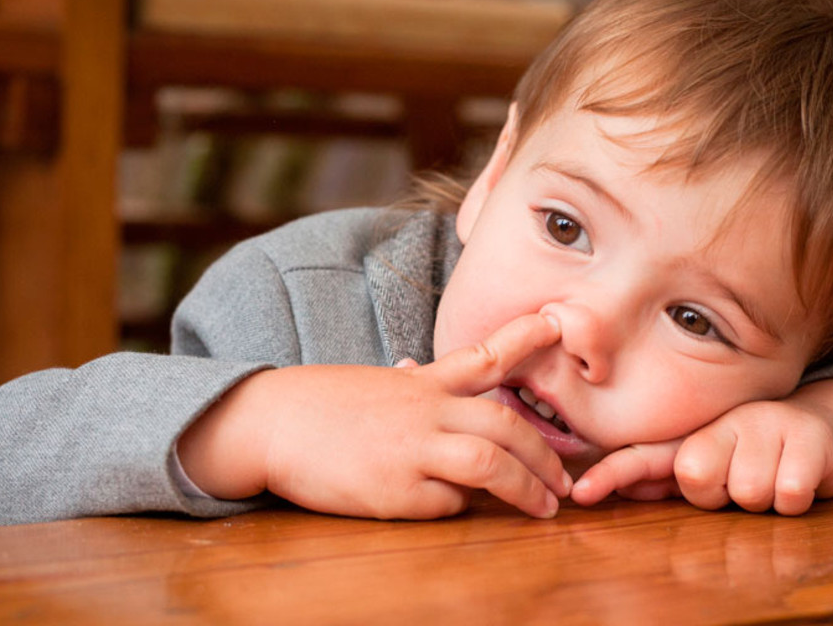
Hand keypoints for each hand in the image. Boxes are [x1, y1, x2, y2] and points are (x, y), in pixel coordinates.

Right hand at [178, 313, 571, 519]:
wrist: (267, 423)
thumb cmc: (322, 406)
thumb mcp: (376, 385)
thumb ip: (412, 386)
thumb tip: (417, 372)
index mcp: (423, 383)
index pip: (485, 356)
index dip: (525, 339)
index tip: (557, 323)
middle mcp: (424, 410)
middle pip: (505, 425)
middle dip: (544, 456)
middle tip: (566, 481)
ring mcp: (410, 449)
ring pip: (489, 464)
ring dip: (525, 489)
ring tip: (544, 508)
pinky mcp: (392, 489)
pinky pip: (445, 503)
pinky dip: (459, 507)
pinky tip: (457, 508)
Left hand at [571, 400, 832, 514]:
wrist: (821, 431)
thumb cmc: (753, 453)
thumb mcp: (708, 462)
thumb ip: (667, 476)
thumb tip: (626, 488)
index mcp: (695, 434)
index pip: (646, 456)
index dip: (611, 473)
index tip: (581, 493)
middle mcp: (726, 422)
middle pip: (699, 483)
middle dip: (720, 494)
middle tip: (741, 476)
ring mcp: (767, 426)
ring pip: (748, 493)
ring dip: (763, 497)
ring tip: (773, 472)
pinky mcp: (809, 442)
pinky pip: (788, 494)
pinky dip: (795, 498)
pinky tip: (800, 475)